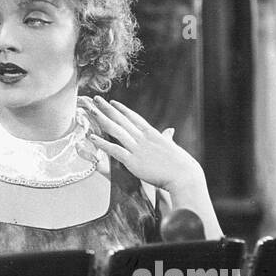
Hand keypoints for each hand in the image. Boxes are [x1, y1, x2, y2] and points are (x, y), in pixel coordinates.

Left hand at [76, 96, 203, 194]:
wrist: (184, 175)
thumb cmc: (180, 164)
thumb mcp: (172, 146)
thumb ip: (167, 138)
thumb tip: (170, 130)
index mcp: (152, 134)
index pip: (134, 118)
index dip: (122, 109)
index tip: (112, 102)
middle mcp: (143, 138)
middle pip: (121, 120)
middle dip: (107, 109)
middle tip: (95, 99)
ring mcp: (137, 149)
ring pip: (116, 130)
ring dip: (102, 119)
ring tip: (90, 110)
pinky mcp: (133, 161)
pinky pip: (114, 150)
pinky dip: (102, 143)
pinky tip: (92, 137)